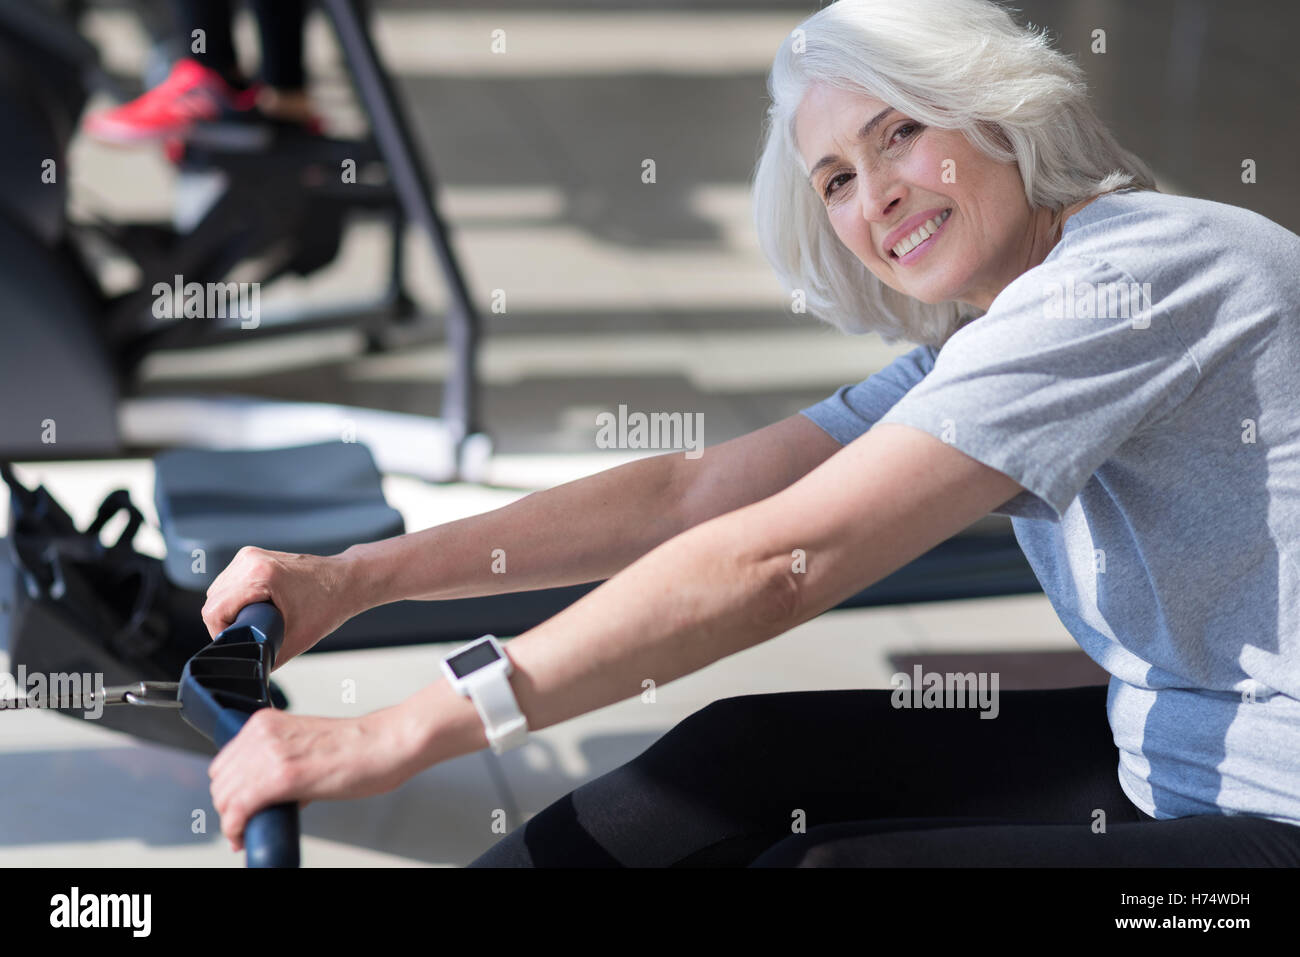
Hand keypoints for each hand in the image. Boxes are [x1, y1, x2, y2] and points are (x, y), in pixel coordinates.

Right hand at [201, 546, 359, 668]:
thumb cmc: (329, 603)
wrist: (346, 581)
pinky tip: (254, 607)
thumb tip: (246, 671)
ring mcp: (249, 556)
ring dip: (228, 610)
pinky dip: (235, 598)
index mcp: (259, 575)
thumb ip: (264, 657)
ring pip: (217, 591)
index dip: (221, 633)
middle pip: (212, 601)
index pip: (214, 611)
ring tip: (255, 620)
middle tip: (250, 634)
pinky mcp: (252, 557)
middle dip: (226, 623)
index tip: (238, 642)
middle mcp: (250, 560)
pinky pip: (228, 583)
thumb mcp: (295, 640)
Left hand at [208, 706, 419, 853]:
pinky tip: (243, 835)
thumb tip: (267, 794)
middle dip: (228, 807)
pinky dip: (236, 827)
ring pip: (225, 797)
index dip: (228, 791)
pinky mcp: (282, 776)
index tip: (238, 808)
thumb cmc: (359, 748)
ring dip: (232, 820)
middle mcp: (264, 734)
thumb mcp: (306, 746)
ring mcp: (271, 754)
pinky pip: (239, 808)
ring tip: (246, 832)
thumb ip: (280, 762)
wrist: (385, 745)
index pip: (224, 763)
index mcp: (266, 723)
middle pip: (220, 782)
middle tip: (244, 824)